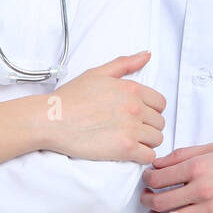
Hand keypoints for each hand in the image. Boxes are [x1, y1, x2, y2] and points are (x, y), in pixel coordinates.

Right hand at [43, 52, 165, 162]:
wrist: (53, 119)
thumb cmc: (70, 98)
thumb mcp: (97, 73)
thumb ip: (125, 64)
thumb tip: (146, 55)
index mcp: (131, 89)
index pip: (160, 103)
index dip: (150, 110)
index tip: (138, 115)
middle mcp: (135, 107)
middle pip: (159, 122)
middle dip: (148, 126)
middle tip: (130, 128)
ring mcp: (132, 128)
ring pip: (157, 139)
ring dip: (146, 141)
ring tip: (128, 140)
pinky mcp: (126, 148)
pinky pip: (149, 155)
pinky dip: (142, 156)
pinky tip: (128, 152)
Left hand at [141, 142, 212, 212]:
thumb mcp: (212, 147)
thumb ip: (182, 154)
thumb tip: (157, 164)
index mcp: (197, 167)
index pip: (157, 178)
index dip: (146, 179)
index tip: (147, 179)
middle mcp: (202, 189)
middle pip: (159, 201)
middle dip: (146, 199)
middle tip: (146, 196)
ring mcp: (212, 208)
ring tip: (155, 212)